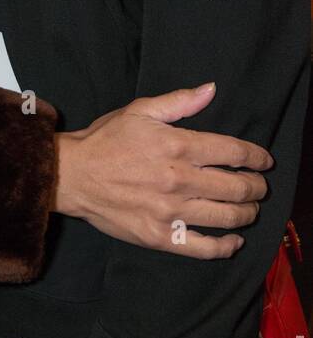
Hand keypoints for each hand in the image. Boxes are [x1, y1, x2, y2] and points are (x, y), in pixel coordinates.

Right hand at [53, 82, 271, 258]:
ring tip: (249, 209)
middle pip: (236, 187)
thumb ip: (179, 101)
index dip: (256, 156)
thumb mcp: (140, 110)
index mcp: (177, 146)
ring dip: (247, 213)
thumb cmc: (106, 139)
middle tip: (259, 186)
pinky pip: (203, 248)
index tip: (264, 160)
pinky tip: (234, 240)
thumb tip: (211, 89)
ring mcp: (171, 211)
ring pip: (226, 217)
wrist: (72, 175)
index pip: (232, 152)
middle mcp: (179, 180)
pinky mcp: (160, 237)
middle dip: (256, 186)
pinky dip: (226, 246)